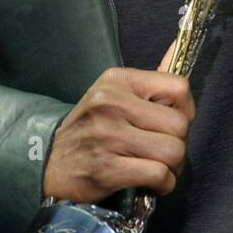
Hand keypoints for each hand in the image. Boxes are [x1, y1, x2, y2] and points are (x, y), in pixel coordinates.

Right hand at [42, 38, 194, 202]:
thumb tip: (177, 47)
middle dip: (179, 144)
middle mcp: (111, 103)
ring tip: (158, 168)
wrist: (48, 163)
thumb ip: (150, 81)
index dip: (185, 110)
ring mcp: (108, 136)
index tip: (171, 124)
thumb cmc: (90, 128)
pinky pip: (159, 176)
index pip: (179, 87)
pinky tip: (149, 183)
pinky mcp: (107, 168)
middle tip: (163, 152)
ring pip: (173, 152)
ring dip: (173, 168)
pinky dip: (162, 185)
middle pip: (179, 125)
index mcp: (117, 80)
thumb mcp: (113, 95)